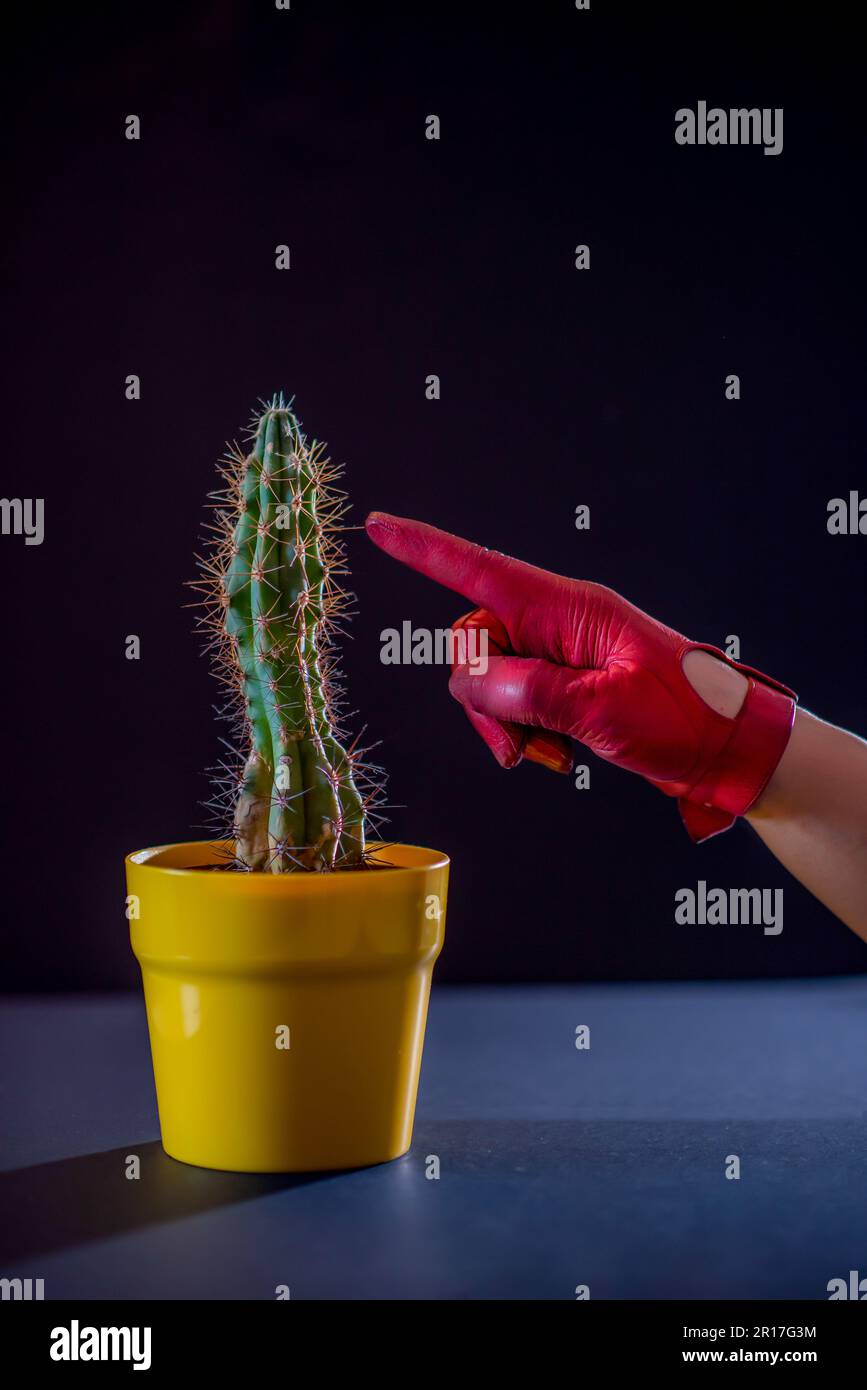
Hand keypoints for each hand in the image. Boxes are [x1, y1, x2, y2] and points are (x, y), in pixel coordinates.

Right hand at [366, 512, 795, 841]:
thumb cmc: (684, 716)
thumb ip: (531, 692)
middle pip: (473, 644)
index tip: (378, 527)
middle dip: (483, 699)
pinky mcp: (563, 686)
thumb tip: (471, 682)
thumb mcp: (604, 709)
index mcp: (568, 608)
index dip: (424, 548)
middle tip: (521, 744)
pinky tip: (563, 755)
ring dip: (508, 726)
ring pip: (487, 682)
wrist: (725, 750)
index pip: (480, 571)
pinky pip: (512, 704)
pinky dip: (525, 735)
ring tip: (554, 755)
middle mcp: (556, 624)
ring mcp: (558, 655)